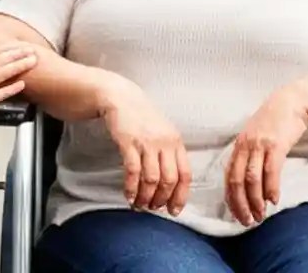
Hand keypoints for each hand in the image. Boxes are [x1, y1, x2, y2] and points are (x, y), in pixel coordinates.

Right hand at [99, 79, 191, 215]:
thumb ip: (170, 154)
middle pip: (169, 180)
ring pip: (151, 179)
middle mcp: (165, 143)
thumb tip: (172, 184)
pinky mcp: (129, 143)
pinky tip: (129, 195)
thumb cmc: (143, 117)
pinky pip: (132, 172)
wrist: (122, 98)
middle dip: (161, 199)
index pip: (185, 174)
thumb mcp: (164, 132)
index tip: (174, 210)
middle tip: (153, 208)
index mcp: (177, 142)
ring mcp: (147, 143)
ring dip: (145, 197)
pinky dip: (131, 188)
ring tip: (140, 205)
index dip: (181, 196)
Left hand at [226, 86, 307, 225]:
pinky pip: (271, 171)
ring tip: (261, 215)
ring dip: (255, 201)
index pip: (228, 177)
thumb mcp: (255, 136)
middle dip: (241, 204)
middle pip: (236, 181)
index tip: (236, 213)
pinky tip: (273, 199)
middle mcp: (245, 146)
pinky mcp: (276, 145)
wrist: (292, 102)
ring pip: (252, 179)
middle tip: (248, 221)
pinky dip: (271, 188)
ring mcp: (259, 145)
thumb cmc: (275, 121)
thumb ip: (249, 155)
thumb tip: (248, 182)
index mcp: (238, 145)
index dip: (231, 198)